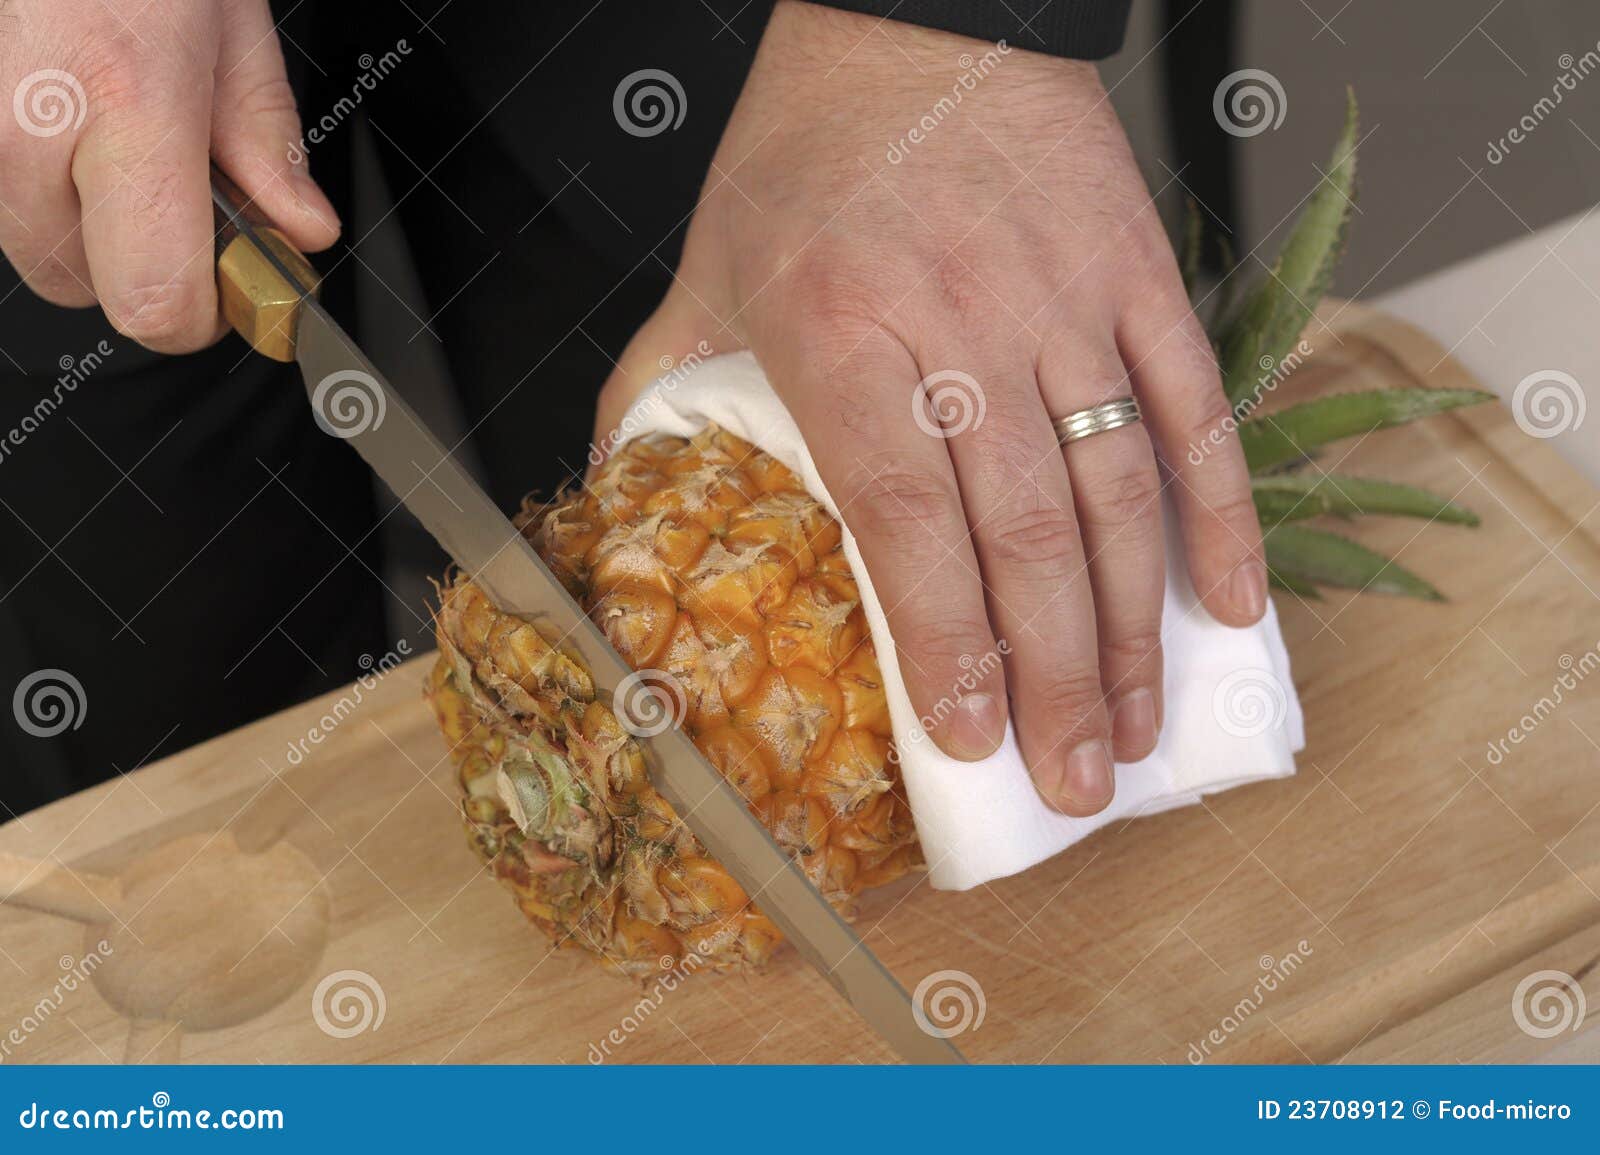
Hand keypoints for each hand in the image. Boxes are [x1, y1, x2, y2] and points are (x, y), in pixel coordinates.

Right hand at [0, 0, 337, 350]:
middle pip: (87, 291)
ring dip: (86, 227)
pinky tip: (71, 124)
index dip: (200, 314)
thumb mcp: (231, 23)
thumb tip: (301, 231)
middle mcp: (26, 125)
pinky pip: (0, 200)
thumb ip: (267, 141)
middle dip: (142, 265)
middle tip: (177, 197)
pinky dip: (41, 185)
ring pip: (34, 250)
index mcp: (128, 105)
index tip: (228, 290)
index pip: (156, 298)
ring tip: (116, 140)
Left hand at [595, 1, 1265, 814]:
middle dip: (1051, 676)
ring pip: (1115, 491)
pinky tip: (1229, 606)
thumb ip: (663, 391)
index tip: (970, 741)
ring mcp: (1063, 298)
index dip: (945, 642)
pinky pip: (1192, 407)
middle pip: (1020, 532)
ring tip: (1137, 728)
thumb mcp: (708, 267)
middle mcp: (960, 321)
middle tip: (1074, 782)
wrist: (919, 13)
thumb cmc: (806, 148)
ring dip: (1132, 626)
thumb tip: (621, 500)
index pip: (903, 521)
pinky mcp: (1137, 270)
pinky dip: (1218, 512)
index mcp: (840, 331)